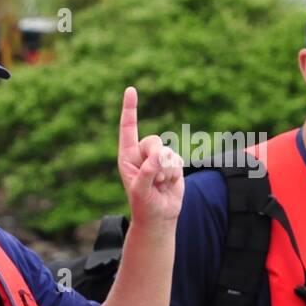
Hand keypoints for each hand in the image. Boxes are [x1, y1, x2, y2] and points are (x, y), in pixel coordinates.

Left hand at [118, 87, 183, 224]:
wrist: (159, 216)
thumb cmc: (143, 205)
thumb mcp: (140, 191)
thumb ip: (148, 172)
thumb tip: (160, 157)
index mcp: (126, 156)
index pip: (128, 128)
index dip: (130, 109)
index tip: (130, 89)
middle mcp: (141, 154)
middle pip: (154, 141)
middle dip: (157, 159)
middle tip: (155, 179)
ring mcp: (157, 158)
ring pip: (168, 152)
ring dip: (166, 172)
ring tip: (159, 185)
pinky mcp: (172, 163)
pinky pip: (178, 160)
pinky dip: (175, 174)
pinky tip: (168, 184)